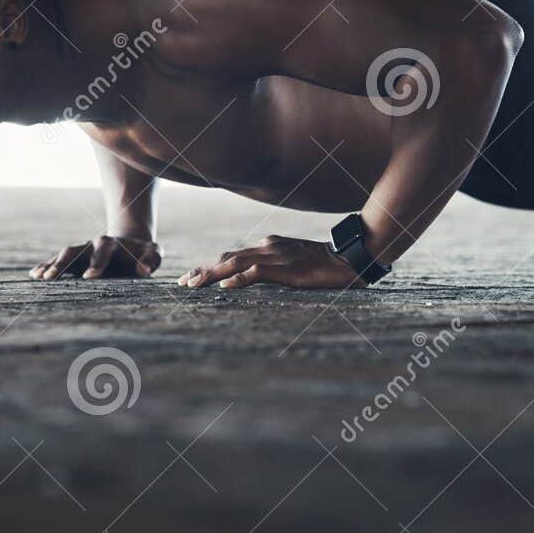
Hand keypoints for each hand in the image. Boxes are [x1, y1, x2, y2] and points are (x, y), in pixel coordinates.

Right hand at [30, 235, 160, 279]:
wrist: (130, 243)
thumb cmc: (143, 252)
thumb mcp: (154, 253)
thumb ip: (152, 259)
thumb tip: (142, 271)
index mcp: (111, 243)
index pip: (102, 251)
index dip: (96, 263)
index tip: (89, 278)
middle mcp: (92, 244)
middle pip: (74, 250)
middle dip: (63, 263)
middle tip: (52, 277)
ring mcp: (81, 250)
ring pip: (63, 255)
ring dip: (51, 265)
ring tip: (39, 277)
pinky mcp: (75, 258)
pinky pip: (57, 260)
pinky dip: (46, 266)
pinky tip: (34, 275)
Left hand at [177, 235, 363, 289]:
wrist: (350, 258)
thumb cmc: (325, 263)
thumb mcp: (294, 262)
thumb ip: (274, 266)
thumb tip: (252, 277)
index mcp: (269, 246)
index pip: (233, 256)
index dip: (210, 266)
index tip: (192, 278)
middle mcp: (268, 247)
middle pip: (228, 258)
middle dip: (203, 271)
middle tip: (182, 284)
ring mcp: (277, 256)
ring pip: (236, 263)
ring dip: (212, 274)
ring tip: (193, 285)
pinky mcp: (288, 269)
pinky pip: (258, 272)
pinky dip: (240, 278)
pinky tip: (225, 286)